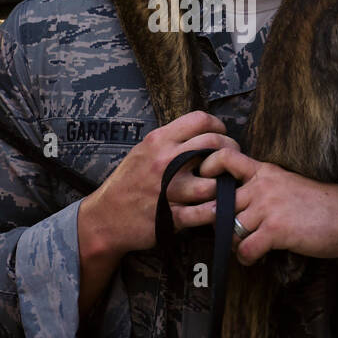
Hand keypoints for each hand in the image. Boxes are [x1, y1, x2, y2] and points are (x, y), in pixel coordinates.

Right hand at [78, 111, 240, 258]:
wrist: (106, 217)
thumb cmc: (128, 182)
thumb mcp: (142, 151)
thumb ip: (169, 140)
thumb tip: (200, 130)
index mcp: (158, 141)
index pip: (199, 120)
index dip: (218, 126)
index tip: (222, 135)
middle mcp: (165, 162)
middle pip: (213, 145)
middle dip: (230, 151)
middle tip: (231, 160)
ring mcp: (169, 190)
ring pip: (212, 183)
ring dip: (224, 185)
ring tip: (226, 186)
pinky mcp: (171, 217)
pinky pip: (204, 213)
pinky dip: (215, 211)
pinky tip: (218, 207)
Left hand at [188, 147, 337, 264]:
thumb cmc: (321, 204)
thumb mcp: (288, 184)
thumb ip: (263, 188)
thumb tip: (237, 203)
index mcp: (265, 171)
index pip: (226, 158)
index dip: (208, 168)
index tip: (204, 182)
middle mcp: (263, 186)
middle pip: (221, 201)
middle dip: (219, 220)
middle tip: (227, 232)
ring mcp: (268, 206)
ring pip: (230, 227)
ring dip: (234, 243)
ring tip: (245, 247)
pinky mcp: (276, 229)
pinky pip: (245, 248)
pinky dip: (247, 258)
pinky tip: (255, 258)